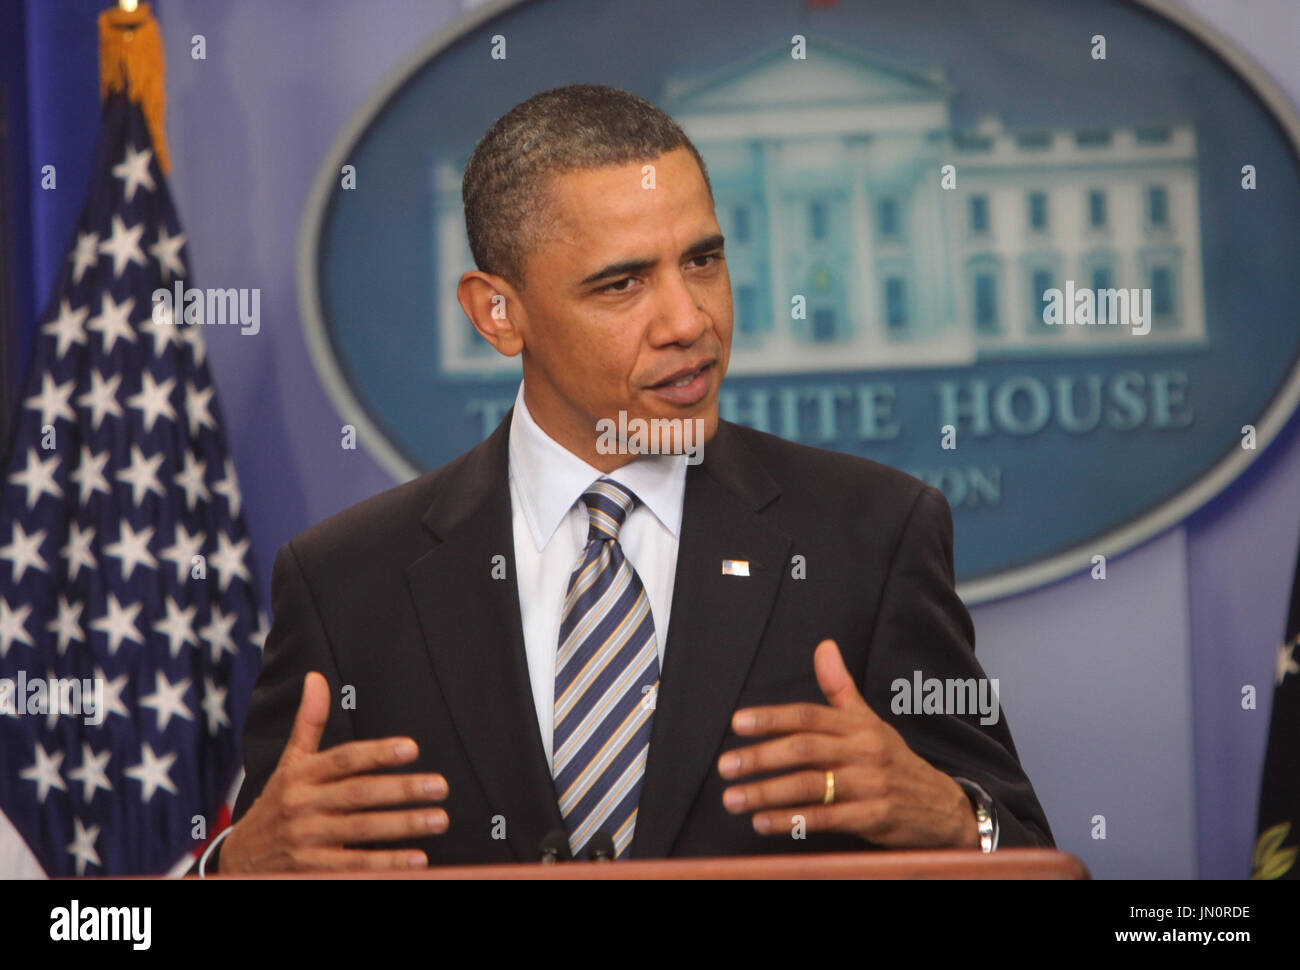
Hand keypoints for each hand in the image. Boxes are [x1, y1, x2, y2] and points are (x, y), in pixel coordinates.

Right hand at [220, 671, 449, 871]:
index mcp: (300, 775)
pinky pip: (353, 866)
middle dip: (402, 789)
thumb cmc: (278, 804)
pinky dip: (386, 864)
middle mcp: (301, 805)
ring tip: (438, 819)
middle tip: (440, 786)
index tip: (412, 748)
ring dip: (403, 825)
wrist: (240, 862)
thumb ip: (309, 723)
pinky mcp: (309, 871)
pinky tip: (417, 860)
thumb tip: (316, 677)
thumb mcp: (289, 764)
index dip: (378, 753)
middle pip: (358, 794)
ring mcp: (305, 840)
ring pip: (361, 830)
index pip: (344, 759)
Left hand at [717, 639, 977, 848]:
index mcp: (858, 725)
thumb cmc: (894, 760)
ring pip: (810, 785)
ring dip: (767, 792)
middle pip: (805, 749)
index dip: (772, 718)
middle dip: (761, 757)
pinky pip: (825, 819)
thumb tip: (823, 646)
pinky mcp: (873, 818)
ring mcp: (869, 785)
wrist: (942, 807)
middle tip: (725, 766)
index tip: (737, 723)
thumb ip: (840, 687)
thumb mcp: (870, 721)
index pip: (809, 716)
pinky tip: (763, 823)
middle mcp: (863, 751)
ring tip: (734, 798)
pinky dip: (791, 822)